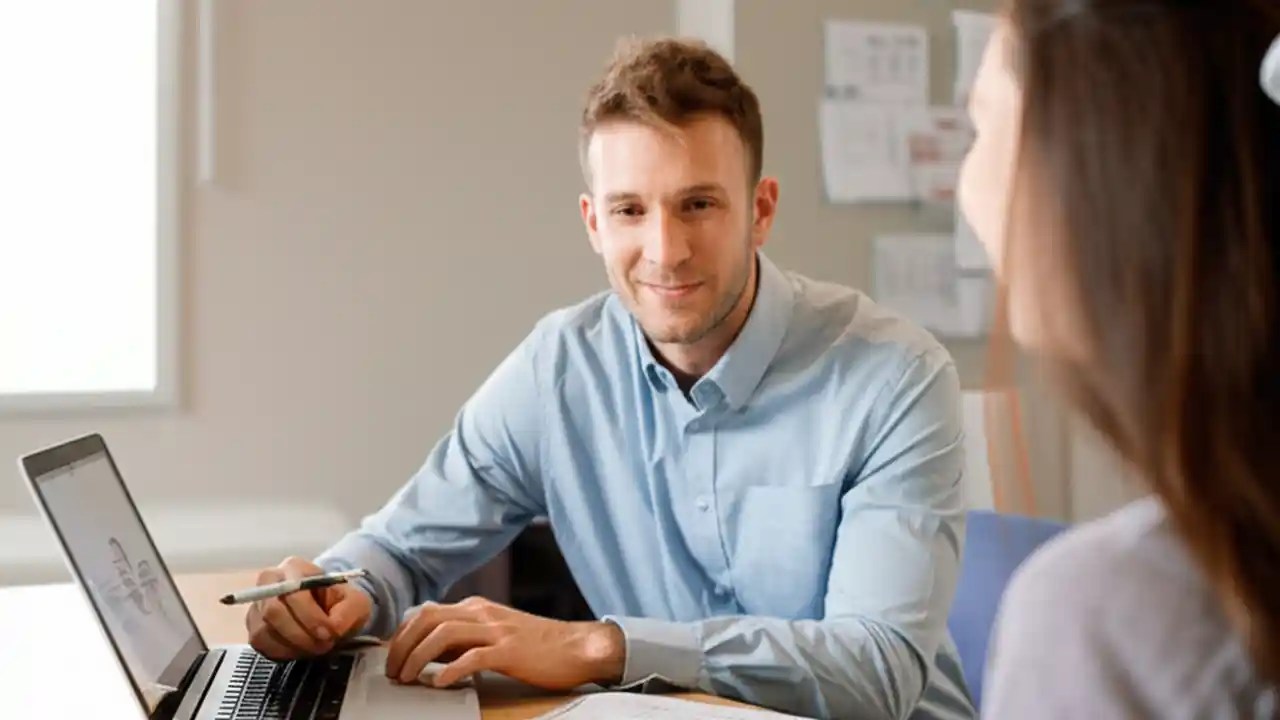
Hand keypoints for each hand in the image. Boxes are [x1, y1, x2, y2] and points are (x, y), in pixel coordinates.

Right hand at [245, 556, 372, 660]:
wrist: (329, 611)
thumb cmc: (339, 603)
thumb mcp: (356, 603)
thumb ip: (348, 612)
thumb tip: (332, 628)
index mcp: (295, 568)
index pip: (292, 591)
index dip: (310, 617)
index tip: (329, 634)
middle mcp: (269, 583)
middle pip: (272, 611)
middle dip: (300, 635)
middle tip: (322, 646)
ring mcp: (257, 605)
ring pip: (264, 632)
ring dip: (293, 646)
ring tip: (315, 648)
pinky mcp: (253, 627)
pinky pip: (261, 645)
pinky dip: (283, 653)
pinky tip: (301, 650)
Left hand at [384, 596, 624, 689]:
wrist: (576, 647)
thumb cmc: (536, 646)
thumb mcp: (494, 634)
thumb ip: (464, 639)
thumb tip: (430, 654)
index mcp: (477, 608)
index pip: (426, 612)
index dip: (403, 635)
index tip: (393, 657)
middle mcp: (483, 613)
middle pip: (427, 618)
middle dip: (403, 645)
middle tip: (394, 670)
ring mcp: (497, 630)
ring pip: (443, 634)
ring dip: (418, 657)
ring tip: (409, 678)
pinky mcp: (509, 651)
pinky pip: (472, 656)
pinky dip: (450, 670)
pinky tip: (439, 683)